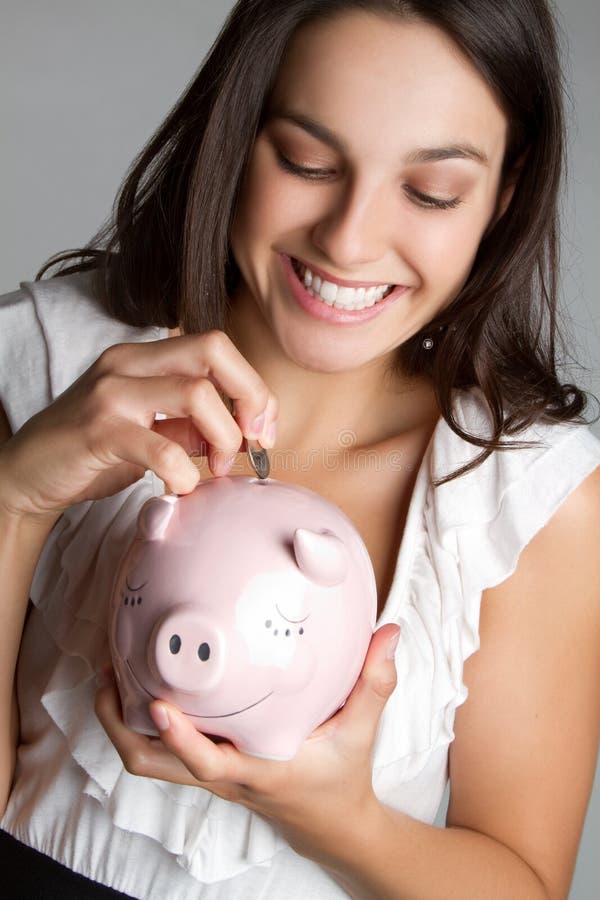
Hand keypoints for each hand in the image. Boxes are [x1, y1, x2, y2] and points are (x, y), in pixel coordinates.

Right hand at [0, 331, 277, 519]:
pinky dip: (185, 472)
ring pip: (197, 393)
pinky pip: (164, 448)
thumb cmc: (91, 452)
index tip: (263, 430)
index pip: (217, 348)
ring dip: (224, 437)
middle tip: (254, 441)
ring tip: (217, 468)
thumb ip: (191, 428)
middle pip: (214, 351)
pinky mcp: (99, 430)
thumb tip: (241, 434)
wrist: (25, 474)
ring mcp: (112, 393)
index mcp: (145, 359)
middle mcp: (129, 363)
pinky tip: (180, 486)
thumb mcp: (150, 433)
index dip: (253, 387)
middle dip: (251, 396)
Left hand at [95, 623, 399, 863]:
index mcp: (257, 769)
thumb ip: (374, 683)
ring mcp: (212, 775)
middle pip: (152, 766)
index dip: (179, 738)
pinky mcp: (209, 769)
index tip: (158, 703)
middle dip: (120, 727)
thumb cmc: (342, 779)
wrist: (332, 825)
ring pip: (149, 763)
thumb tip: (388, 633)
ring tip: (113, 677)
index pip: (208, 763)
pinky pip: (162, 754)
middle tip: (109, 675)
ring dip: (122, 726)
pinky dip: (143, 726)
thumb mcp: (362, 732)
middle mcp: (224, 776)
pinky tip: (146, 686)